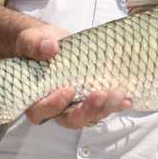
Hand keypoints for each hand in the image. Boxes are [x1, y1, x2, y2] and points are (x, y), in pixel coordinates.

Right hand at [15, 25, 131, 128]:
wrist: (51, 42)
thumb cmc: (36, 44)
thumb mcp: (30, 39)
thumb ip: (33, 44)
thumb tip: (49, 47)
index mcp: (34, 98)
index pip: (41, 111)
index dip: (54, 104)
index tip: (69, 90)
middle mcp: (55, 108)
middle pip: (70, 119)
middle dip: (87, 110)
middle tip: (100, 95)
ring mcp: (74, 106)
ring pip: (90, 116)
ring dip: (105, 108)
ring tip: (119, 95)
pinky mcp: (90, 99)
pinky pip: (103, 107)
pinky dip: (116, 105)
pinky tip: (128, 99)